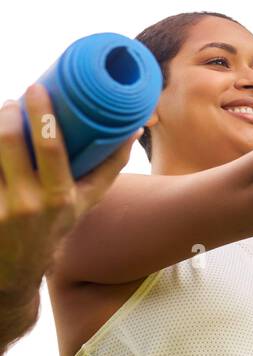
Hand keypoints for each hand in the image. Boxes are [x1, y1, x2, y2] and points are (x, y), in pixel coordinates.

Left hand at [0, 85, 136, 295]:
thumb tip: (135, 128)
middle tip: (13, 101)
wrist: (17, 268)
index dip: (42, 114)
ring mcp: (2, 207)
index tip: (37, 87)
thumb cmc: (57, 224)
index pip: (52, 148)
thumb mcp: (87, 200)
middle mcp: (30, 203)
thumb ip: (110, 165)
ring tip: (3, 116)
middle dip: (8, 114)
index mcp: (62, 196)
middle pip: (11, 143)